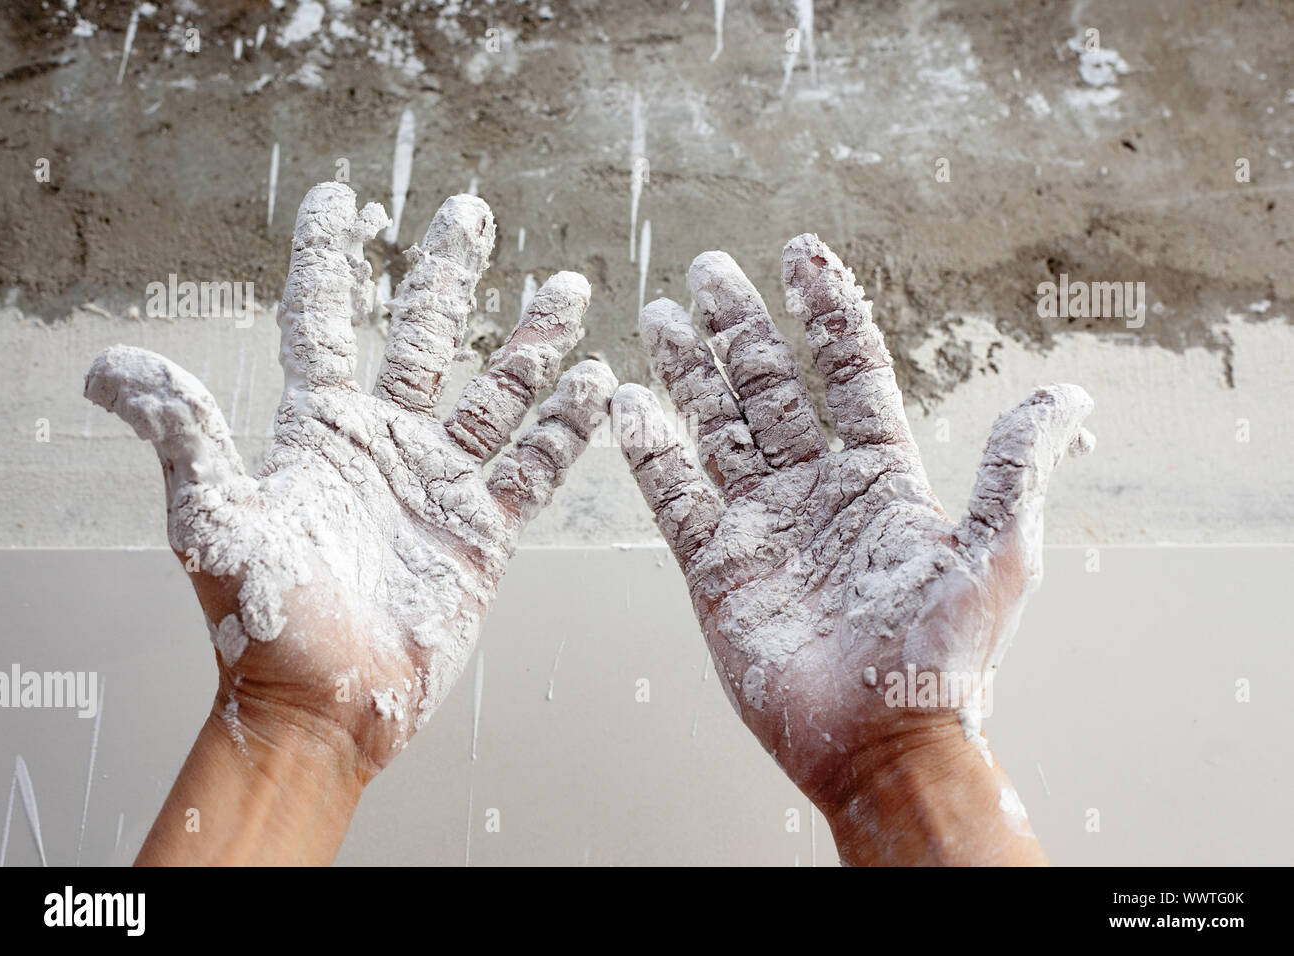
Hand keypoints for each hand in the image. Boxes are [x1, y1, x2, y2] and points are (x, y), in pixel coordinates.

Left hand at [86, 183, 615, 779]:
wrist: (327, 707)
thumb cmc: (264, 625)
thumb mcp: (214, 522)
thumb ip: (181, 437)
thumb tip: (107, 367)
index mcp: (320, 433)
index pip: (326, 322)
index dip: (332, 258)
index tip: (342, 198)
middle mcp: (385, 446)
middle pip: (425, 338)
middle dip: (448, 274)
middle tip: (471, 213)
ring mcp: (439, 485)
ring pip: (496, 395)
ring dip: (531, 344)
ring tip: (565, 292)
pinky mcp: (483, 532)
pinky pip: (533, 467)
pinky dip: (565, 429)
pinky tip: (594, 387)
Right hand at [612, 236, 1091, 832]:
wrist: (881, 741)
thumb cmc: (945, 654)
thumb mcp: (998, 551)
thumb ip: (1018, 465)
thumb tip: (1074, 395)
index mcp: (879, 477)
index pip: (848, 370)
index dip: (825, 308)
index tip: (800, 251)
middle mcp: (815, 491)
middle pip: (770, 388)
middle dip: (741, 327)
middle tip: (709, 270)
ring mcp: (762, 525)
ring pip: (717, 429)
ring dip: (690, 372)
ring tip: (663, 316)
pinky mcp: (717, 568)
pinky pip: (675, 497)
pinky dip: (649, 451)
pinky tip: (628, 402)